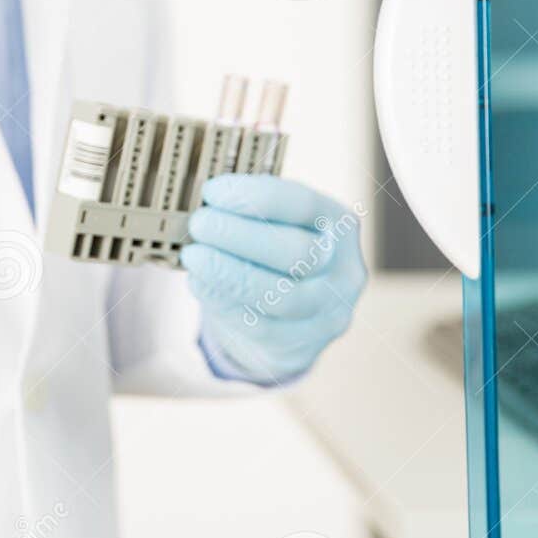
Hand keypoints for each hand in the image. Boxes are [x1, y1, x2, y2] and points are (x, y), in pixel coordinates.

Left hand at [181, 174, 368, 384]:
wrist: (290, 319)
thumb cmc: (276, 257)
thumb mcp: (277, 226)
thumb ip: (252, 213)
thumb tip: (209, 204)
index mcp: (339, 224)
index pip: (303, 204)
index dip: (254, 196)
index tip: (213, 192)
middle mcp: (343, 269)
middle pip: (297, 252)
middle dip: (240, 235)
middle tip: (200, 224)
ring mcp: (328, 312)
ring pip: (280, 295)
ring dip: (228, 272)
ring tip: (194, 255)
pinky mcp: (302, 346)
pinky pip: (260, 326)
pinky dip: (223, 300)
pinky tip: (200, 283)